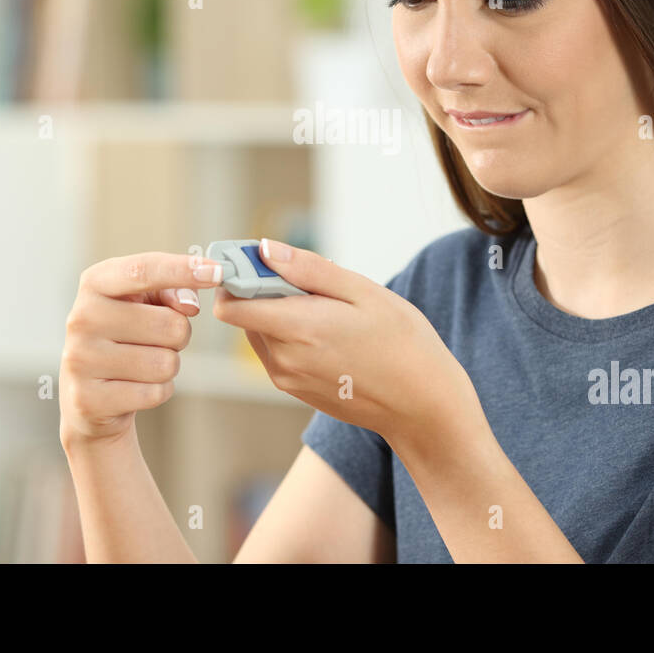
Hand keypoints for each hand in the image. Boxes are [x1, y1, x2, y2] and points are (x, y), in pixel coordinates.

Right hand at [59, 251, 222, 445]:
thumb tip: (189, 303)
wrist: (91, 397)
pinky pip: (155, 392)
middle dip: (180, 335)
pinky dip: (158, 391)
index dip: (183, 270)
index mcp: (95, 284)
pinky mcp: (90, 399)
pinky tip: (136, 387)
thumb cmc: (126, 337)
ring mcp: (81, 359)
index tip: (218, 271)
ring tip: (144, 364)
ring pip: (165, 362)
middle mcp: (82, 318)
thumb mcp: (144, 303)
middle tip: (159, 340)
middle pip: (170, 323)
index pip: (142, 270)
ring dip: (168, 365)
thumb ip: (170, 291)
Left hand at [211, 238, 483, 451]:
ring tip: (328, 311)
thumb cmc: (403, 343)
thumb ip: (309, 269)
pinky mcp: (295, 390)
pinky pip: (276, 351)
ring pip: (260, 331)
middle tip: (313, 284)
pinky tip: (330, 334)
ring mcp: (288, 379)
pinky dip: (291, 335)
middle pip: (246, 314)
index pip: (230, 305)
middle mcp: (284, 359)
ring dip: (279, 313)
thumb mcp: (363, 292)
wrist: (422, 405)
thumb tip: (266, 249)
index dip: (239, 277)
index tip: (263, 261)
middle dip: (267, 291)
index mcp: (298, 330)